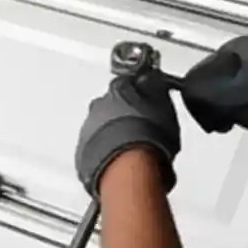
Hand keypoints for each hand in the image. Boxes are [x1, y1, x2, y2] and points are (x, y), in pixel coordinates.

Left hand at [75, 72, 179, 195]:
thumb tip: (153, 79)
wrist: (129, 168)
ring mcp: (88, 130)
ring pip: (101, 127)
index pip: (128, 82)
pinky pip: (95, 149)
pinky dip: (106, 153)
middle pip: (111, 106)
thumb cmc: (148, 136)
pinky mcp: (82, 154)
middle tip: (143, 130)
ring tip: (134, 150)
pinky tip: (122, 162)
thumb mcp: (165, 105)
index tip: (150, 102)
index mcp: (117, 89)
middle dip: (124, 115)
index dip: (142, 93)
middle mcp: (97, 107)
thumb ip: (156, 87)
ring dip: (114, 134)